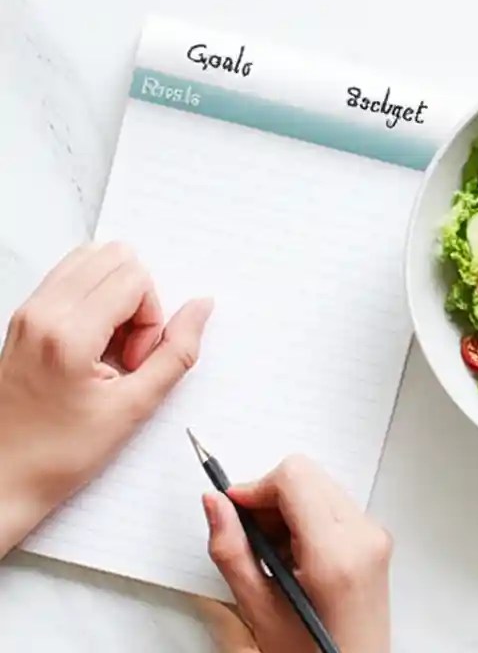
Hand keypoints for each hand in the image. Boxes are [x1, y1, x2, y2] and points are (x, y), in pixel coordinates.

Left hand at [0, 243, 211, 553]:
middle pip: (114, 258)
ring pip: (91, 261)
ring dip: (114, 297)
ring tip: (109, 347)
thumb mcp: (134, 408)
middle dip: (135, 299)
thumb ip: (177, 352)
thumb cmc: (58, 453)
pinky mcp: (22, 318)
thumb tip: (201, 308)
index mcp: (67, 334)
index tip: (136, 359)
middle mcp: (41, 312)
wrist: (2, 476)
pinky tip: (93, 346)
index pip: (134, 278)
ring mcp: (27, 312)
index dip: (151, 317)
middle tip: (126, 349)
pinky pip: (70, 280)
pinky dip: (94, 302)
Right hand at [202, 455, 391, 652]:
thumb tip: (215, 504)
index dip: (256, 488)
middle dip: (270, 499)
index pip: (295, 478)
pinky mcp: (377, 539)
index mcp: (335, 554)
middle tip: (252, 539)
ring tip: (275, 555)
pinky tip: (295, 556)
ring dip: (288, 511)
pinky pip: (335, 506)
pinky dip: (307, 521)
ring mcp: (376, 536)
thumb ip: (231, 551)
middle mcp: (364, 537)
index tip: (234, 510)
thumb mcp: (258, 608)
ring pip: (321, 487)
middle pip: (308, 477)